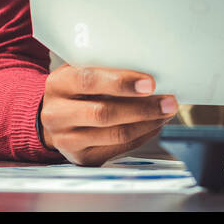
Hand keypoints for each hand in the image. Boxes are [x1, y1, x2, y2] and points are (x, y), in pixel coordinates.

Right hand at [39, 65, 177, 165]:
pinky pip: (119, 148)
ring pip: (115, 134)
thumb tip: (150, 68)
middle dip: (142, 108)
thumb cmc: (75, 87)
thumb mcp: (82, 68)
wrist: (54, 115)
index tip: (150, 83)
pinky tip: (155, 124)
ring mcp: (67, 139)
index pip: (89, 81)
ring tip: (166, 112)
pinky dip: (142, 135)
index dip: (121, 82)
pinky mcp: (81, 157)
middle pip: (104, 113)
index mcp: (59, 84)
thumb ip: (107, 66)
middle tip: (168, 101)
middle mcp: (57, 114)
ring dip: (147, 123)